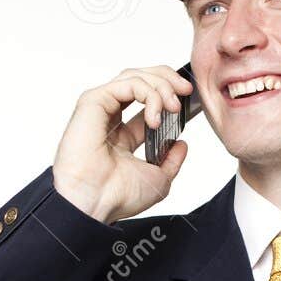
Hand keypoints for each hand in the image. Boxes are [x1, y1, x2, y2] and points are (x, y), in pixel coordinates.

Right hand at [52, 64, 192, 221]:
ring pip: (135, 77)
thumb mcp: (158, 180)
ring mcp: (101, 109)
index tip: (188, 101)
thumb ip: (171, 161)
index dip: (169, 95)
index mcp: (122, 136)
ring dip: (161, 86)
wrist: (95, 203)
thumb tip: (181, 144)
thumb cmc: (116, 197)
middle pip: (141, 81)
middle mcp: (110, 119)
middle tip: (185, 91)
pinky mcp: (93, 102)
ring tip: (173, 106)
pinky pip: (127, 83)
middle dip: (167, 80)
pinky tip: (155, 115)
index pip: (147, 102)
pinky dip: (148, 93)